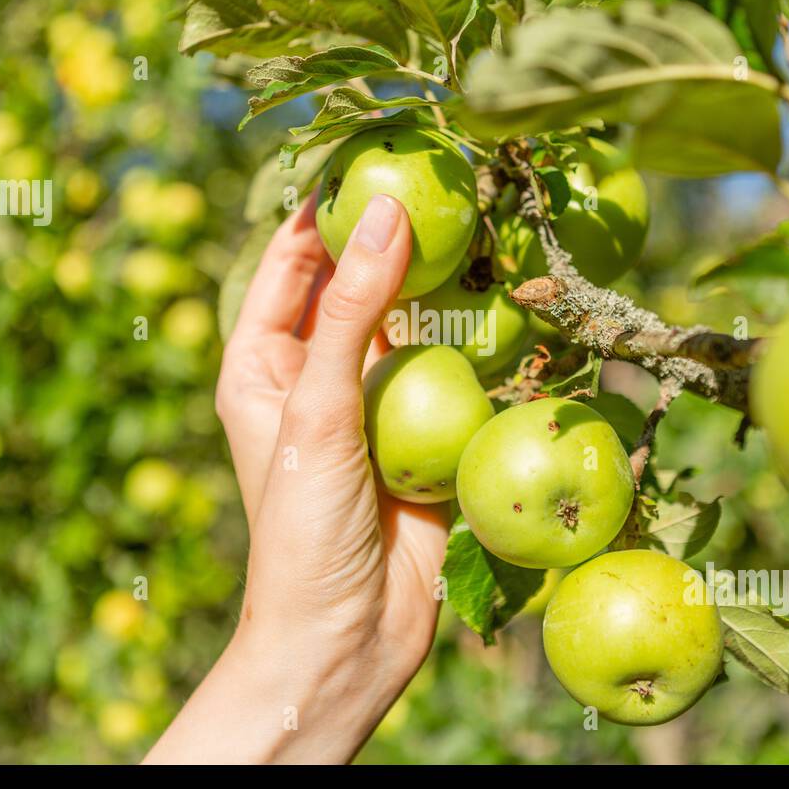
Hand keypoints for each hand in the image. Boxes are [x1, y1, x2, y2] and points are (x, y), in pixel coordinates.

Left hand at [145, 193, 449, 763]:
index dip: (328, 202)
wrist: (348, 641)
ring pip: (420, 327)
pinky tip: (525, 307)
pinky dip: (488, 347)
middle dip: (404, 236)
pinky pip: (461, 378)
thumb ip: (352, 312)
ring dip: (455, 289)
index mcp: (263, 362)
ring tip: (499, 226)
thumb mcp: (318, 412)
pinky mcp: (430, 441)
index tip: (378, 147)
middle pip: (363, 284)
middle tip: (457, 177)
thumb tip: (387, 211)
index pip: (292, 258)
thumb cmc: (304, 530)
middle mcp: (319, 375)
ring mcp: (378, 407)